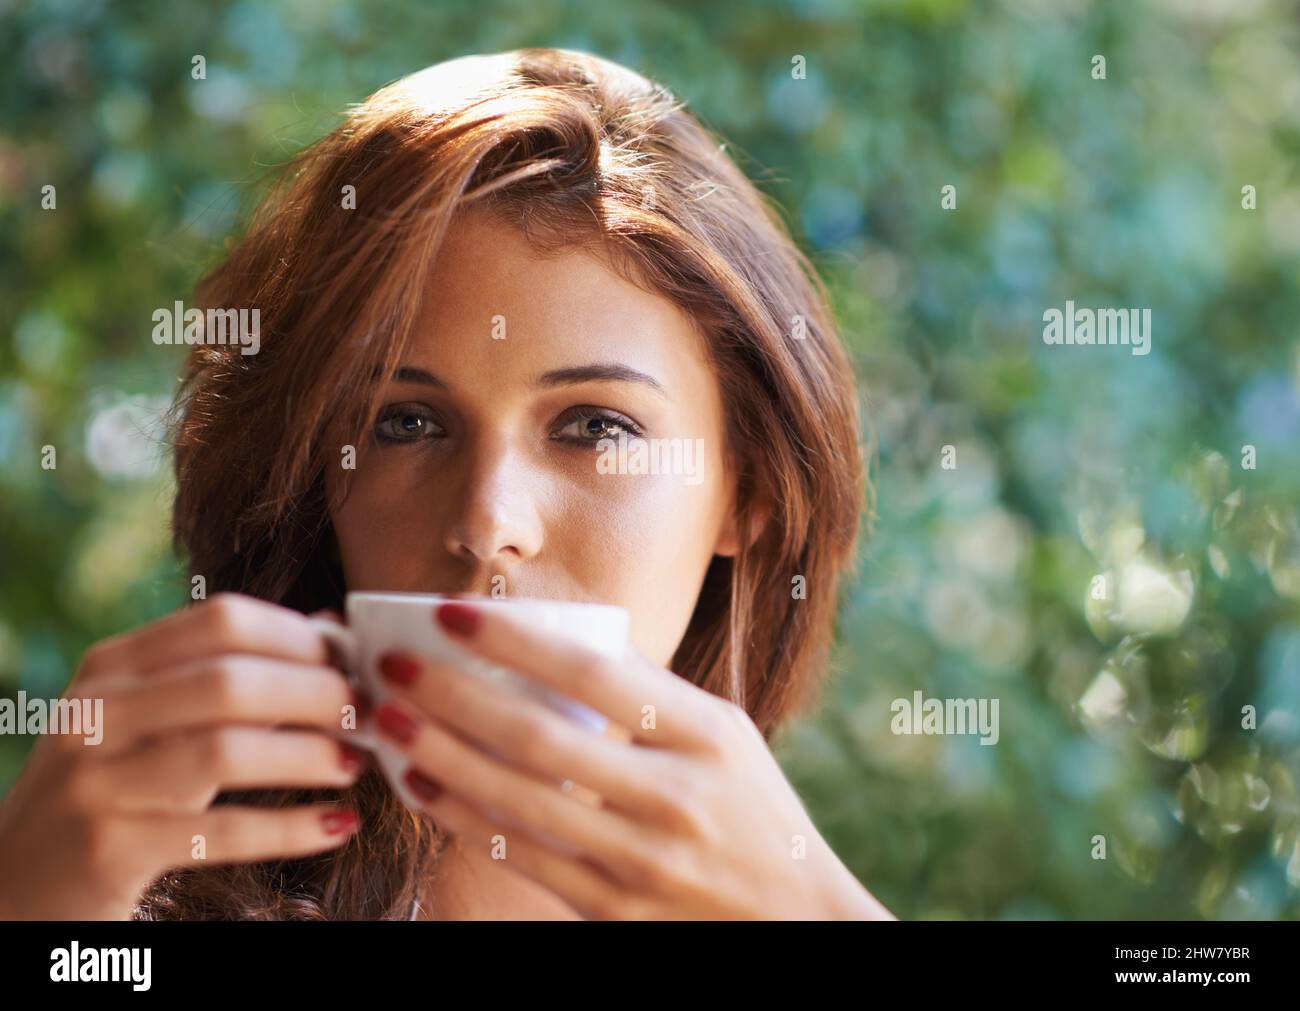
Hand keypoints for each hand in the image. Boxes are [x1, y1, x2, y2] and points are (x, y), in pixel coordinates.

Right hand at [0, 593, 365, 919]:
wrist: (18, 880)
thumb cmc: (116, 783)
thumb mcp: (150, 716)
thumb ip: (227, 673)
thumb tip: (330, 632)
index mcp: (114, 665)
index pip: (222, 621)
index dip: (301, 638)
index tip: (353, 661)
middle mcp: (98, 714)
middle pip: (230, 681)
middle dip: (316, 694)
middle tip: (368, 714)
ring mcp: (97, 782)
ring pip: (224, 752)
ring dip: (307, 756)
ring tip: (354, 764)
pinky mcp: (110, 848)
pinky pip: (218, 834)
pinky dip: (289, 828)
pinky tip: (337, 824)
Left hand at [369, 600, 894, 920]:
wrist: (791, 918)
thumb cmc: (751, 807)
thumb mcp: (724, 732)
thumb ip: (651, 688)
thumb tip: (562, 638)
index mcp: (706, 735)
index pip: (595, 674)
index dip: (515, 640)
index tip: (452, 611)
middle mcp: (674, 797)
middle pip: (541, 738)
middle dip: (453, 696)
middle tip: (394, 665)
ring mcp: (641, 859)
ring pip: (517, 801)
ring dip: (441, 756)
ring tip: (387, 720)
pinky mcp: (612, 907)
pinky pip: (520, 855)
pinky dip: (462, 817)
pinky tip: (422, 785)